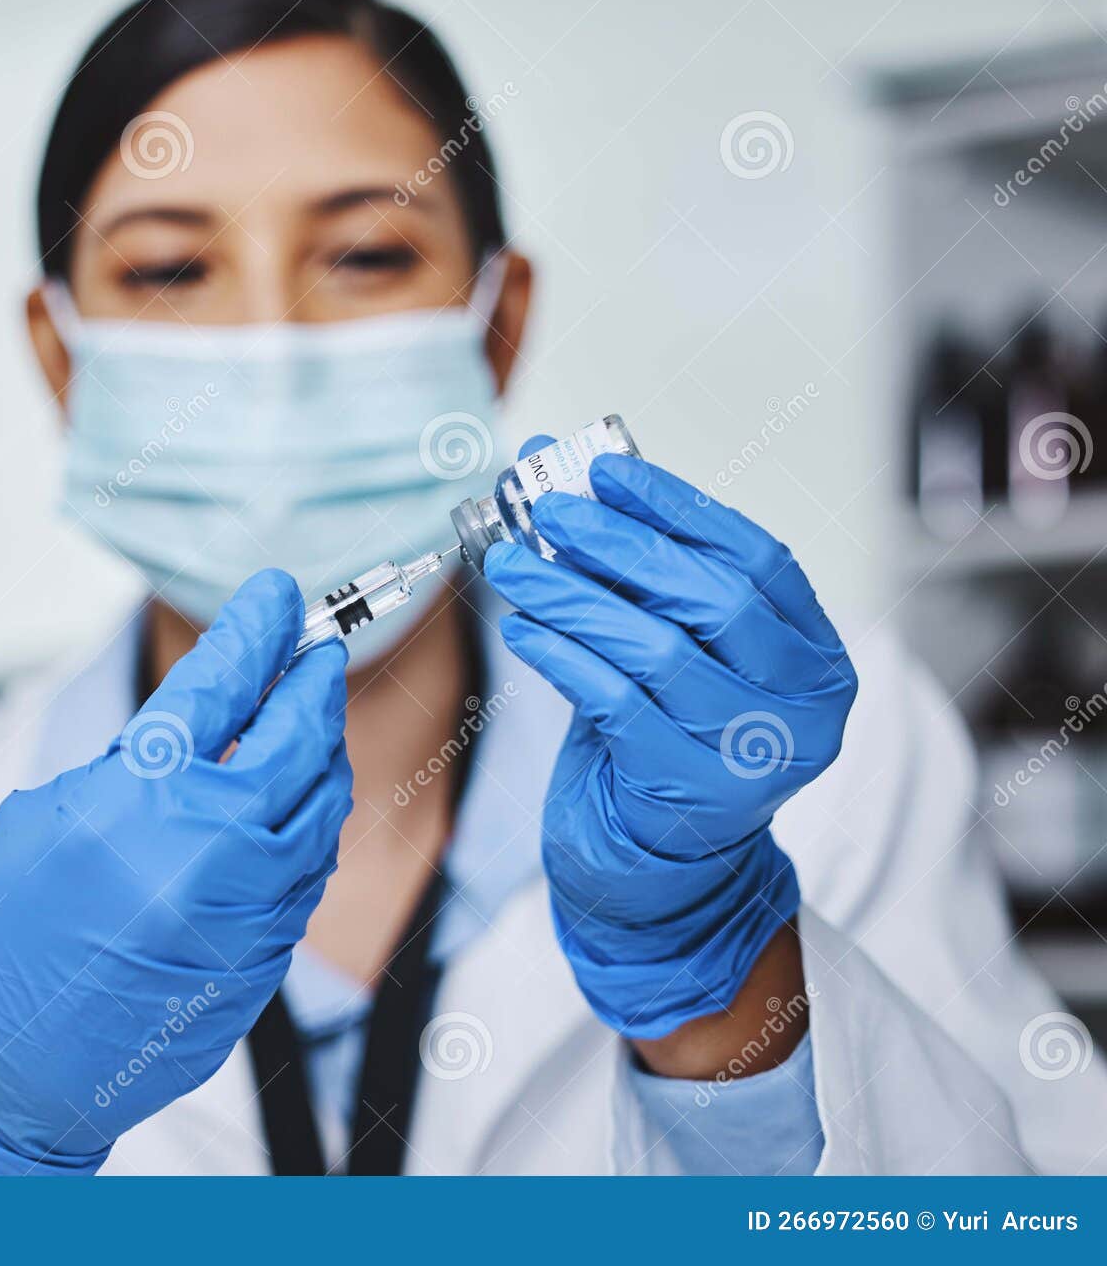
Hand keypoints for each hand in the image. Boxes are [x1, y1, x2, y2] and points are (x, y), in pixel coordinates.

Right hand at [0, 570, 351, 1173]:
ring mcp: (247, 907)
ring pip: (322, 808)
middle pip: (297, 736)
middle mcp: (209, 845)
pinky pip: (308, 876)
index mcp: (141, 794)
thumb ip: (133, 765)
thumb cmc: (0, 939)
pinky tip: (298, 811)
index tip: (276, 594)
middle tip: (317, 652)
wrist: (0, 1071)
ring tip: (312, 724)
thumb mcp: (47, 817)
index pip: (222, 681)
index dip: (257, 627)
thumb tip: (199, 727)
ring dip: (322, 755)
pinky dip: (310, 830)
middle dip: (312, 682)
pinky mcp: (263, 958)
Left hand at [483, 448, 856, 1038]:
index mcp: (817, 658)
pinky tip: (525, 629)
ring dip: (574, 598)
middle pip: (712, 600)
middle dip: (620, 546)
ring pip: (656, 650)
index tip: (606, 471)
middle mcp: (802, 708)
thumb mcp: (680, 651)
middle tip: (548, 511)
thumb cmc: (669, 733)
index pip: (758, 560)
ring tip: (513, 566)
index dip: (680, 509)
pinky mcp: (689, 794)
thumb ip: (642, 572)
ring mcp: (752, 756)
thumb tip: (558, 467)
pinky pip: (615, 704)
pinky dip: (563, 657)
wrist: (664, 863)